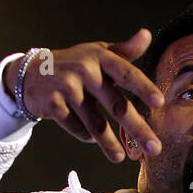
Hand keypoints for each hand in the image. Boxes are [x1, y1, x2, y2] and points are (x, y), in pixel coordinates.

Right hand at [9, 30, 164, 162]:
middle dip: (138, 129)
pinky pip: (76, 127)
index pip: (127, 73)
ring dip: (109, 143)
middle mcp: (85, 70)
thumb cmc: (75, 64)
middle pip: (117, 105)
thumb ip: (125, 50)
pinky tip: (92, 139)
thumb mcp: (98, 53)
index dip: (144, 88)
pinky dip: (86, 136)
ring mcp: (67, 87)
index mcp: (100, 57)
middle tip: (155, 148)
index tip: (160, 103)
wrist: (32, 73)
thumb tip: (146, 34)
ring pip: (95, 122)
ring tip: (121, 158)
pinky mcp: (52, 103)